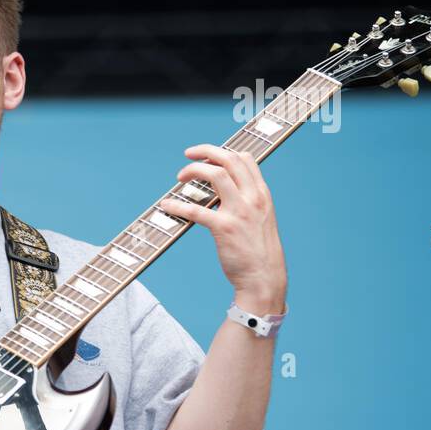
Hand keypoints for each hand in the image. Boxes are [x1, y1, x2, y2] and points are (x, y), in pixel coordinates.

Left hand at [157, 144, 287, 312]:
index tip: (205, 157)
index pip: (245, 158)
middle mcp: (253, 198)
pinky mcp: (224, 228)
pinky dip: (177, 205)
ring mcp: (239, 212)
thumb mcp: (260, 218)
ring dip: (192, 171)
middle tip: (187, 157)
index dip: (222, 152)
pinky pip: (195, 210)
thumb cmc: (257, 249)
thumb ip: (246, 200)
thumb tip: (222, 190)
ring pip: (215, 175)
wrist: (263, 277)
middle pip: (229, 160)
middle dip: (205, 152)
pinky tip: (167, 206)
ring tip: (180, 178)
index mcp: (262, 194)